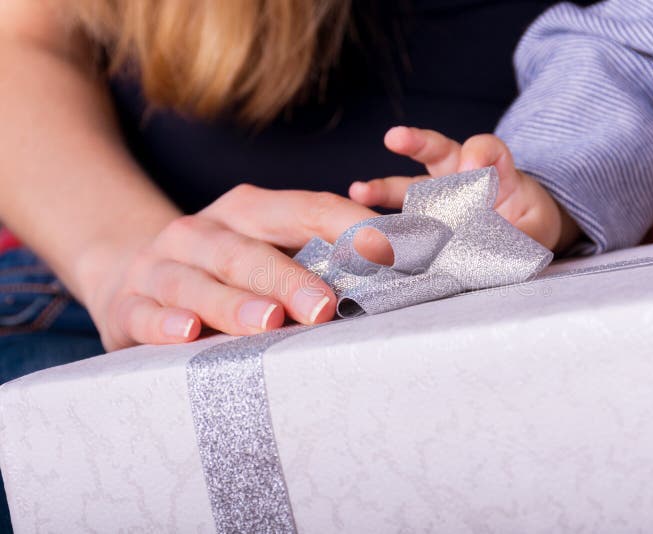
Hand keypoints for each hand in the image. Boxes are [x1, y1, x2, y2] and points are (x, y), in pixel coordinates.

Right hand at [84, 186, 377, 350]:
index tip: (388, 254)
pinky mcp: (128, 305)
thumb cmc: (222, 271)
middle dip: (289, 279)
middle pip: (249, 251)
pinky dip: (166, 322)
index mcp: (247, 211)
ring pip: (199, 282)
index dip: (347, 228)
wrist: (132, 276)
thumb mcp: (264, 250)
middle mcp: (202, 230)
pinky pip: (146, 313)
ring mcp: (160, 266)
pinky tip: (188, 333)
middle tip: (326, 307)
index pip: (305, 210)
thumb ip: (315, 258)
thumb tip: (389, 274)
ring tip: (268, 323)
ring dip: (234, 303)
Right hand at [349, 126, 579, 251]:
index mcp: (494, 170)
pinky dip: (380, 225)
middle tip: (395, 138)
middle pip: (438, 150)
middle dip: (416, 142)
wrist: (522, 230)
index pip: (487, 148)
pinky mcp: (424, 220)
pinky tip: (358, 229)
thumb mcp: (539, 228)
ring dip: (382, 187)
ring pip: (409, 184)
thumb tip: (505, 250)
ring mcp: (438, 195)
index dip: (478, 154)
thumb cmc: (528, 221)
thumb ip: (526, 236)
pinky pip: (401, 220)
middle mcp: (460, 175)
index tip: (472, 168)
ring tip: (359, 192)